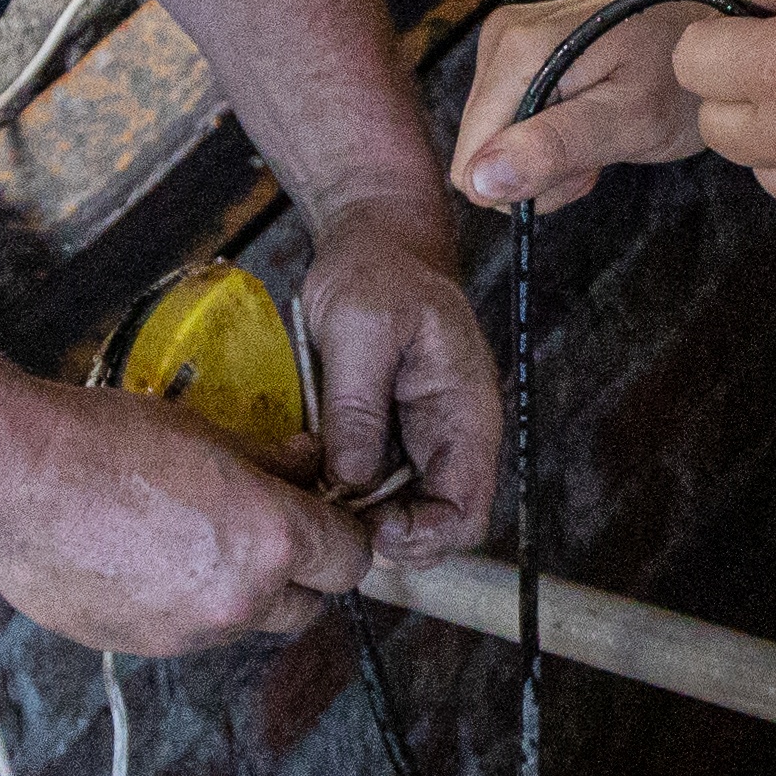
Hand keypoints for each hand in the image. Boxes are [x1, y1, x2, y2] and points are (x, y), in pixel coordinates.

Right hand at [0, 375, 367, 656]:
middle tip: (265, 530)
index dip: (342, 534)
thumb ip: (269, 460)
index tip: (321, 512)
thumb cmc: (105, 442)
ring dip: (239, 591)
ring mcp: (188, 634)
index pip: (351, 559)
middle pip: (308, 607)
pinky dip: (184, 604)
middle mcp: (240, 601)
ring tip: (192, 539)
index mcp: (272, 542)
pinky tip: (143, 560)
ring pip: (245, 622)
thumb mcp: (204, 432)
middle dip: (298, 573)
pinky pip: (187, 631)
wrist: (10, 486)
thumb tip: (307, 464)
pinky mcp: (139, 647)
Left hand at [294, 195, 502, 556]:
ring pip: (395, 511)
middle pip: (431, 526)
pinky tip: (309, 469)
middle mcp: (448, 438)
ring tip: (314, 488)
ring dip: (355, 513)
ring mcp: (417, 439)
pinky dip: (339, 487)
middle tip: (329, 511)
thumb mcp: (361, 328)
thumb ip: (358, 405)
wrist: (374, 239)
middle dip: (381, 531)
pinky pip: (368, 482)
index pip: (466, 515)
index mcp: (465, 416)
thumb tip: (352, 478)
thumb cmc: (379, 271)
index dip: (423, 536)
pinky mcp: (385, 434)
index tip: (369, 524)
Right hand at [455, 0, 719, 215]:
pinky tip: (592, 116)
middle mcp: (500, 36)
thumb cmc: (682, 79)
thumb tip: (476, 181)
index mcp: (516, 49)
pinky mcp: (520, 52)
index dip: (528, 180)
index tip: (584, 164)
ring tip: (603, 130)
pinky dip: (551, 133)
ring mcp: (508, 40)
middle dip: (539, 166)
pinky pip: (512, 120)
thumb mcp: (629, 122)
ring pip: (496, 141)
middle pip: (481, 150)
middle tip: (600, 147)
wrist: (713, 33)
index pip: (471, 160)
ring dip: (549, 154)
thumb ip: (553, 147)